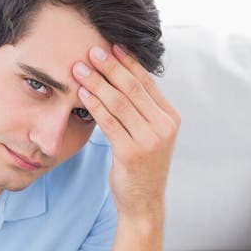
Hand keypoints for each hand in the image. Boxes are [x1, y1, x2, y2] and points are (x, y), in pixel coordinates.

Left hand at [73, 44, 180, 219]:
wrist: (143, 204)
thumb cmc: (140, 169)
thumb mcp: (148, 137)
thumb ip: (142, 112)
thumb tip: (122, 81)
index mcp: (170, 118)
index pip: (147, 82)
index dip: (128, 62)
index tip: (110, 45)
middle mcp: (163, 126)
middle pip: (132, 88)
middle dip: (109, 67)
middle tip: (91, 50)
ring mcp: (149, 139)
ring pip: (119, 102)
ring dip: (97, 82)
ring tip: (79, 68)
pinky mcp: (132, 152)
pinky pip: (109, 121)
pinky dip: (94, 104)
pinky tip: (81, 93)